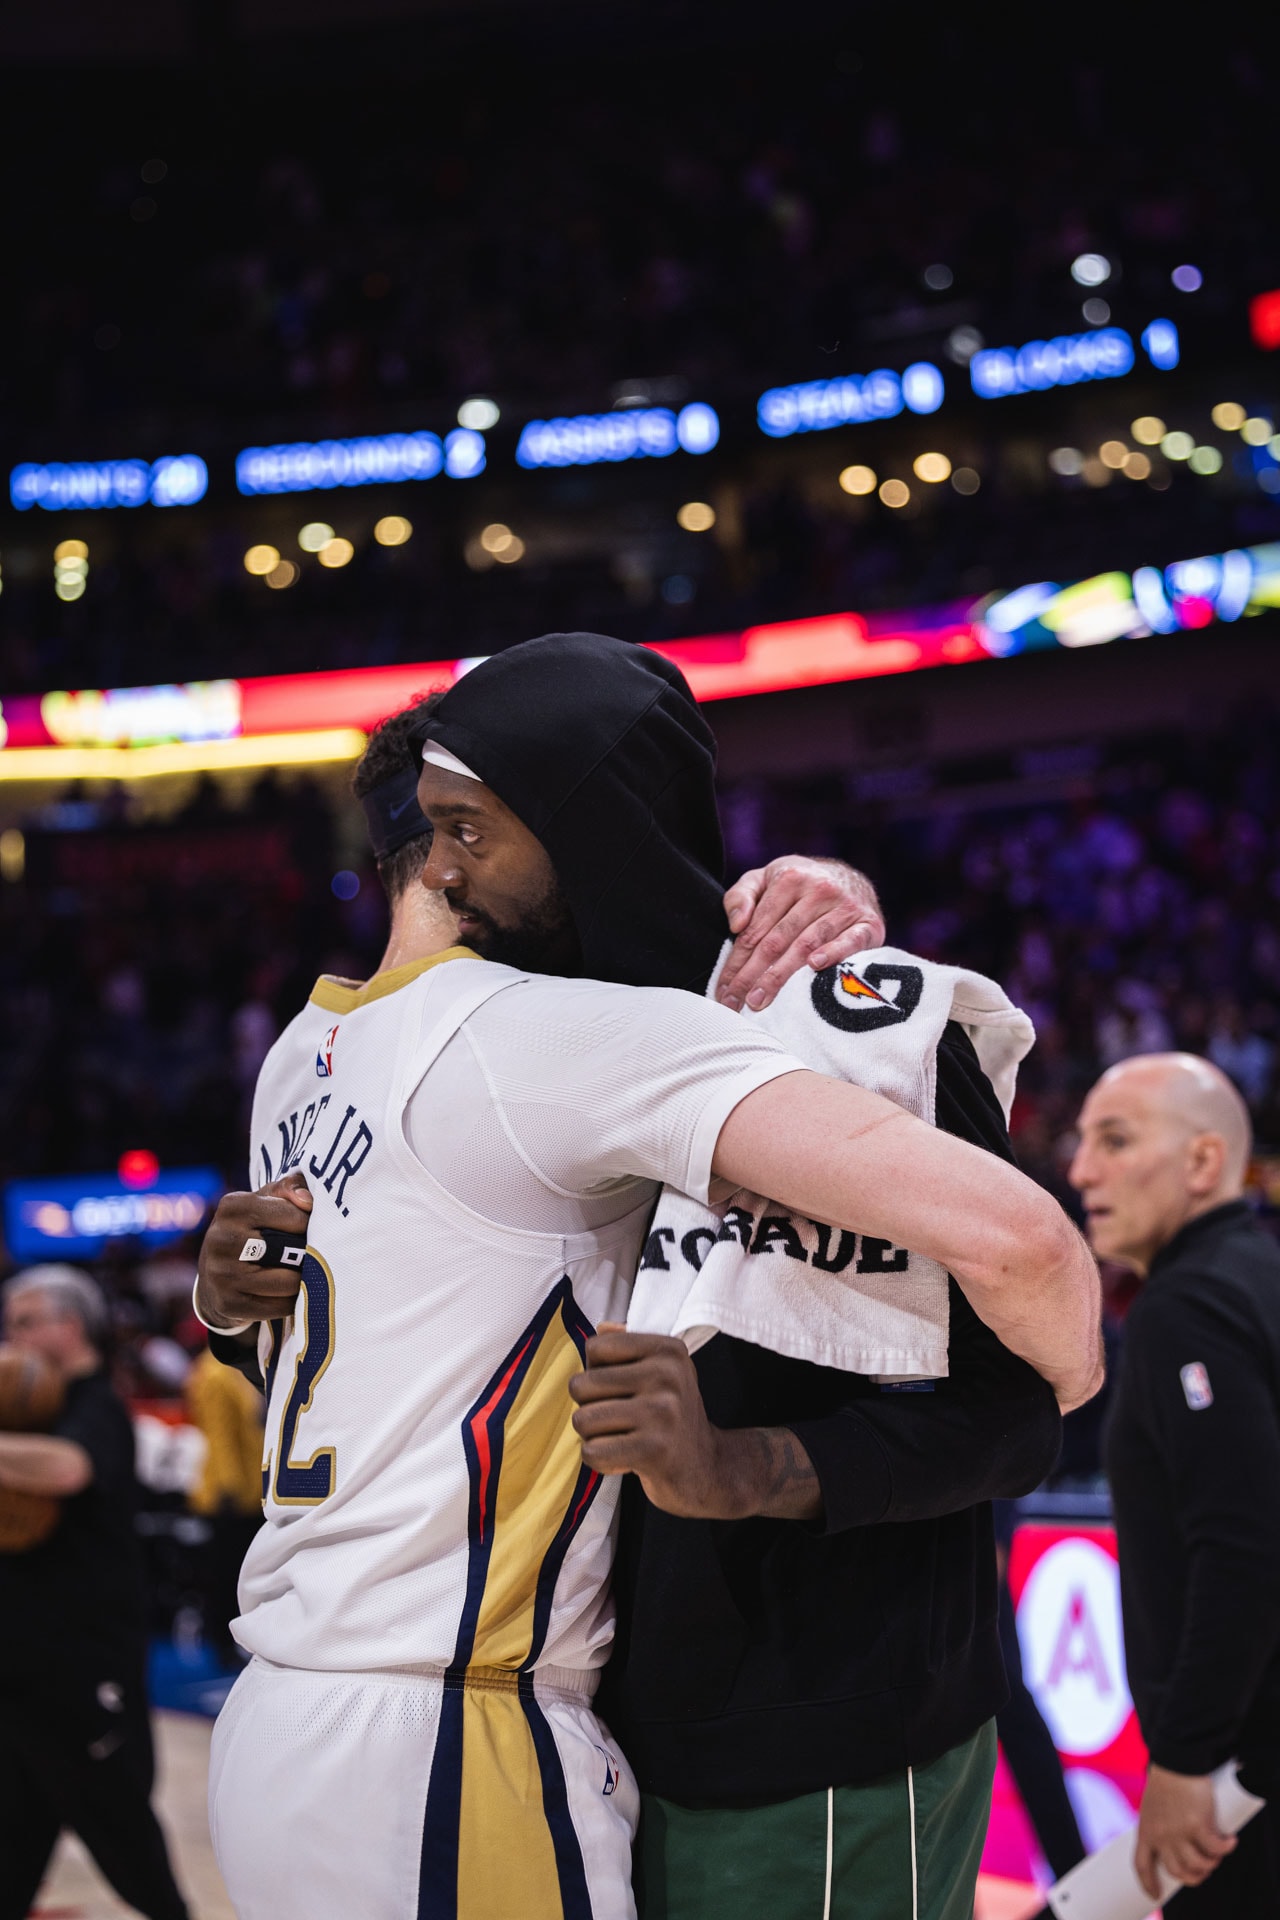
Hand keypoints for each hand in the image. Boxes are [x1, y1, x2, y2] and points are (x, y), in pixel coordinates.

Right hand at [196, 1172, 313, 1330]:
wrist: (215, 1276)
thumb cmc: (251, 1230)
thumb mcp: (265, 1201)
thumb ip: (290, 1188)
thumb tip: (307, 1201)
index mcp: (233, 1206)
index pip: (292, 1215)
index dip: (310, 1224)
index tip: (311, 1229)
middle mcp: (221, 1238)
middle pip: (290, 1249)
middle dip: (307, 1254)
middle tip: (314, 1255)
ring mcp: (222, 1274)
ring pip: (288, 1282)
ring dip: (304, 1281)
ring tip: (304, 1274)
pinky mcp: (228, 1304)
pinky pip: (279, 1307)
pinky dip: (292, 1302)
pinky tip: (289, 1294)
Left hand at [568, 1326, 820, 1521]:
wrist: (708, 1469)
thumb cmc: (672, 1417)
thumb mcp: (663, 1373)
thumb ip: (629, 1346)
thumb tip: (602, 1328)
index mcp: (668, 1350)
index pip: (596, 1347)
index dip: (595, 1372)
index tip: (620, 1390)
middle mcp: (668, 1376)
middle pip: (581, 1385)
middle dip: (588, 1407)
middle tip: (616, 1419)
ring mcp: (662, 1414)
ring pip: (583, 1420)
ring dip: (593, 1436)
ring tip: (621, 1438)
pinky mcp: (654, 1451)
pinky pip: (593, 1452)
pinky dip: (600, 1461)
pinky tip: (624, 1459)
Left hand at [718, 856, 885, 1010]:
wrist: (851, 879)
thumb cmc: (799, 886)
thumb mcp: (766, 878)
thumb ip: (741, 896)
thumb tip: (736, 925)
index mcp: (789, 877)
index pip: (756, 928)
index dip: (736, 961)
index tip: (723, 989)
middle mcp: (818, 889)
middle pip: (777, 940)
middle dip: (752, 975)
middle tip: (736, 1003)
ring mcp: (845, 906)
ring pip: (806, 944)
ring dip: (781, 975)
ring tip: (760, 1000)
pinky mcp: (868, 923)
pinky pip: (849, 942)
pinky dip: (833, 954)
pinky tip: (814, 968)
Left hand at [1134, 1763, 1235, 1897]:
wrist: (1177, 1760)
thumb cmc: (1166, 1780)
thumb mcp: (1153, 1806)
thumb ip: (1160, 1826)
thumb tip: (1175, 1848)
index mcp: (1145, 1830)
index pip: (1141, 1865)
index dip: (1147, 1883)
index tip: (1154, 1895)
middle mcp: (1161, 1836)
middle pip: (1177, 1871)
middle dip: (1193, 1876)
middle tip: (1204, 1869)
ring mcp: (1179, 1832)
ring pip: (1198, 1865)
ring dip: (1210, 1863)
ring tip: (1216, 1854)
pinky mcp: (1198, 1825)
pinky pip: (1216, 1849)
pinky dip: (1226, 1847)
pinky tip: (1230, 1841)